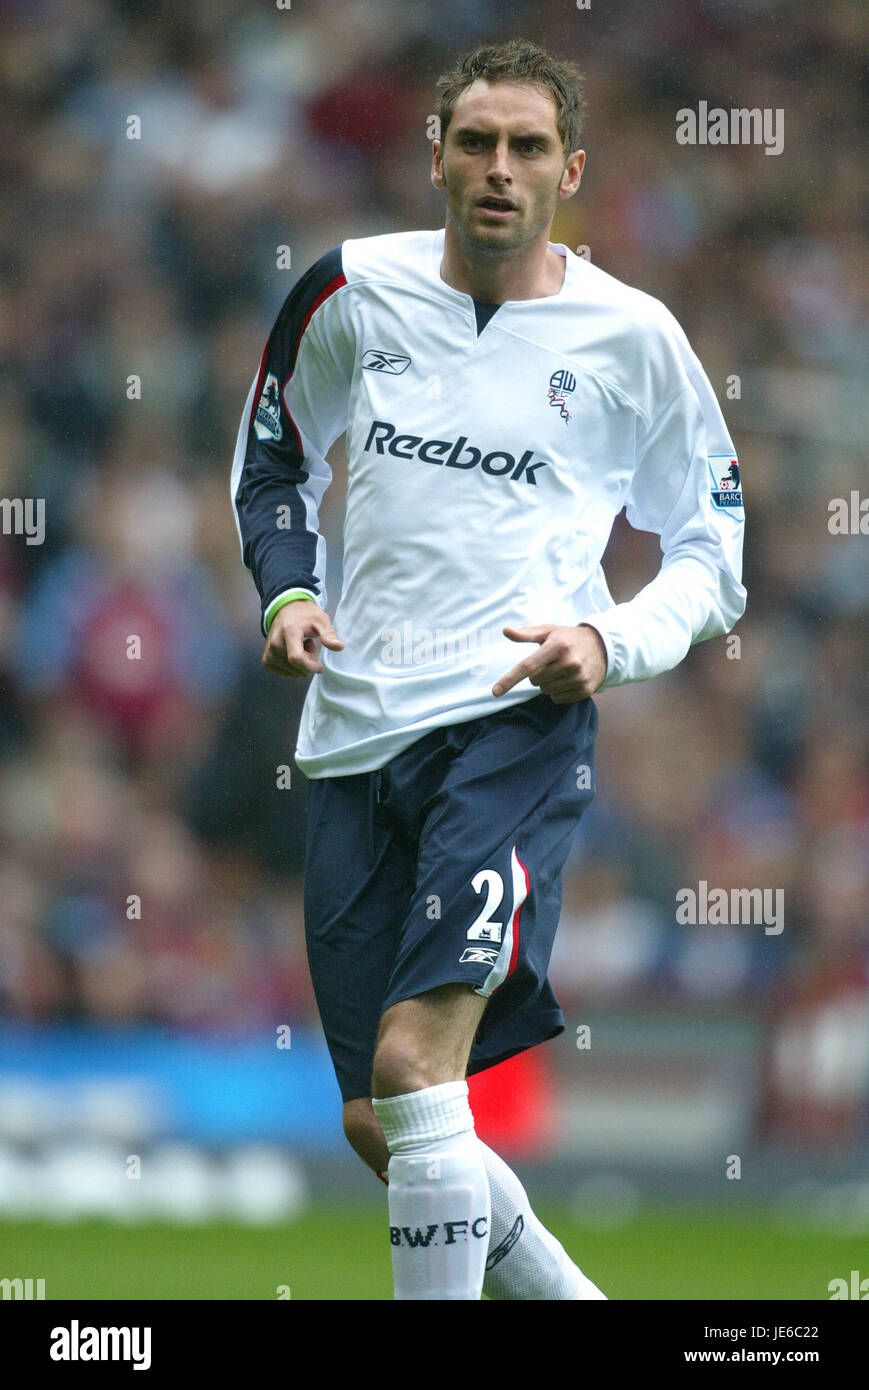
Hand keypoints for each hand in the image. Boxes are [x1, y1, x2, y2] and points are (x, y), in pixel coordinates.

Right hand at [262, 600, 343, 676]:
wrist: (286, 610)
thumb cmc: (306, 616)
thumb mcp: (321, 621)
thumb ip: (329, 635)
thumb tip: (339, 647)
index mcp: (289, 632)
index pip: (296, 658)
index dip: (310, 666)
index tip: (320, 667)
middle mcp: (275, 643)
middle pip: (296, 667)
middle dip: (308, 663)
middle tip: (310, 646)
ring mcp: (269, 652)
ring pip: (292, 672)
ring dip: (301, 665)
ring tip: (301, 647)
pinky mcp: (266, 660)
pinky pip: (284, 673)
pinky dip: (292, 667)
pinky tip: (293, 652)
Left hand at [492, 623, 606, 702]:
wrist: (602, 647)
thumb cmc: (568, 638)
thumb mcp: (549, 631)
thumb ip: (526, 633)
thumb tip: (505, 631)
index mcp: (557, 646)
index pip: (528, 666)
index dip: (509, 679)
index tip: (495, 692)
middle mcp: (569, 662)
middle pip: (535, 681)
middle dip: (537, 674)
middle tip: (550, 663)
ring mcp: (579, 677)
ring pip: (545, 691)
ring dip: (548, 683)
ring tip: (561, 670)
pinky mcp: (585, 690)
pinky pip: (558, 699)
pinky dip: (558, 692)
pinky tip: (568, 679)